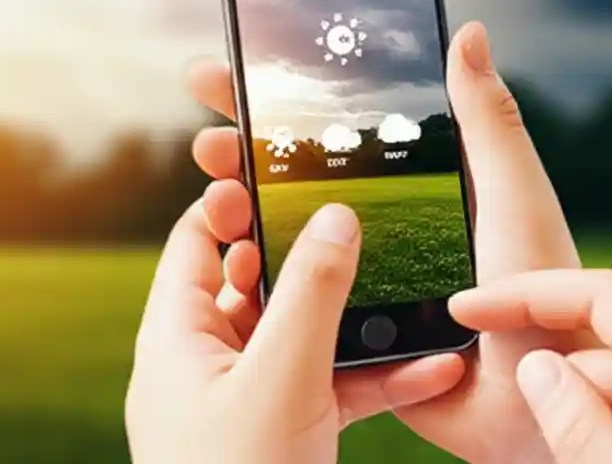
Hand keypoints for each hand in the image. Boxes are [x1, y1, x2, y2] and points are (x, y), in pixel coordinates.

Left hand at [125, 197, 465, 462]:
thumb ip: (310, 294)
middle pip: (260, 285)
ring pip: (306, 340)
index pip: (197, 245)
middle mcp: (207, 364)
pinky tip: (433, 368)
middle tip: (368, 221)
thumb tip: (333, 215)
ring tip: (414, 294)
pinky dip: (375, 379)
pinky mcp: (285, 436)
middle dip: (318, 259)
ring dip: (360, 323)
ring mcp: (248, 402)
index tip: (286, 174)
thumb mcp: (280, 378)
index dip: (236, 204)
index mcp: (178, 338)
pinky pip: (331, 392)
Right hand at [187, 21, 611, 461]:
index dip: (279, 101)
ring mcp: (356, 283)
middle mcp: (379, 230)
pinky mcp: (343, 337)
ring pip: (278, 240)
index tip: (230, 72)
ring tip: (217, 199)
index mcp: (415, 187)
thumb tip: (468, 31)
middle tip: (209, 139)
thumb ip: (486, 121)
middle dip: (241, 153)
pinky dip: (252, 285)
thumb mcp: (513, 196)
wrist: (535, 405)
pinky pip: (287, 306)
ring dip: (237, 214)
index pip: (333, 130)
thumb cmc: (543, 297)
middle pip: (291, 180)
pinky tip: (230, 266)